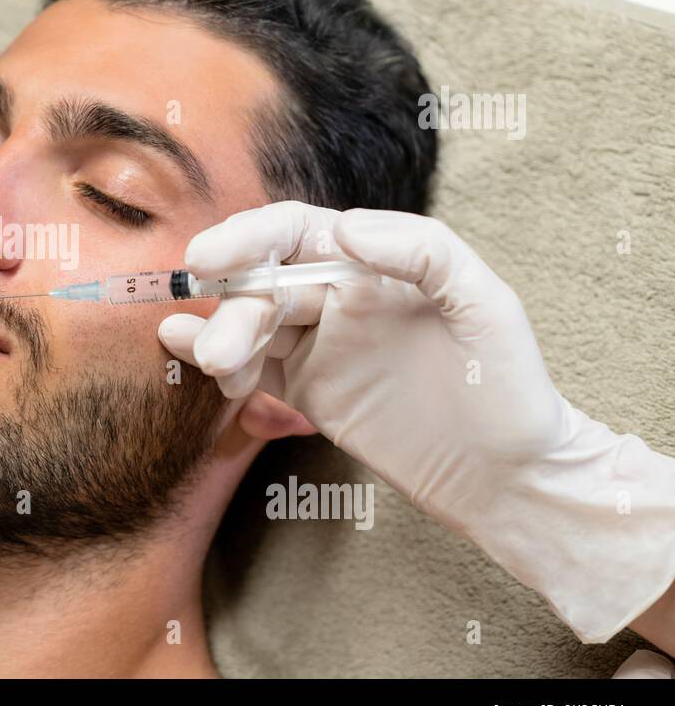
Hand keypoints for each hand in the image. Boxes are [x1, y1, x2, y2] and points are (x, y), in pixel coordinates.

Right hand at [159, 200, 674, 642]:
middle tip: (220, 352)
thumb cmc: (510, 384)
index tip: (209, 258)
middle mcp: (337, 297)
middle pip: (262, 283)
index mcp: (372, 264)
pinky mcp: (305, 393)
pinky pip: (249, 369)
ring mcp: (318, 346)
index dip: (246, 237)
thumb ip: (423, 250)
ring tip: (216, 368)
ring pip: (248, 325)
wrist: (510, 477)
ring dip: (218, 338)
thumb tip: (346, 227)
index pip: (294, 232)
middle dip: (231, 309)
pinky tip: (194, 366)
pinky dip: (216, 364)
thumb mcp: (486, 303)